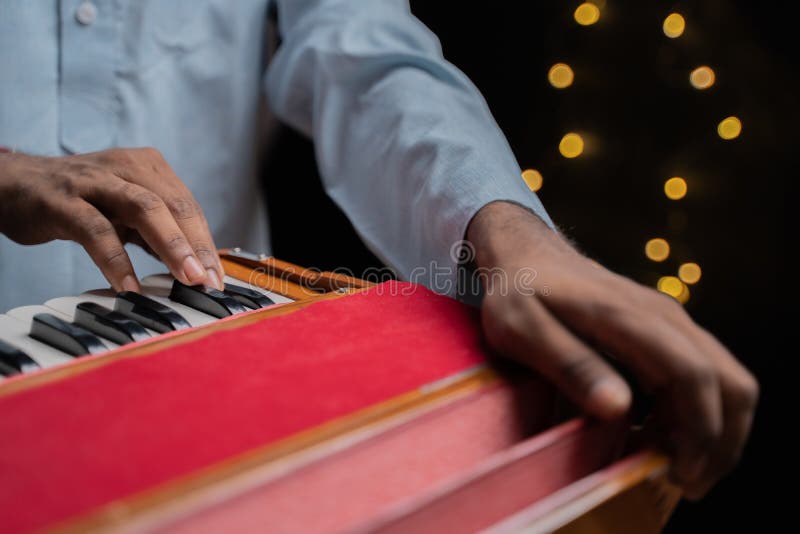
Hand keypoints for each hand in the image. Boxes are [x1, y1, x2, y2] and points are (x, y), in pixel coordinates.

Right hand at [0, 148, 223, 291]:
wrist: (14, 185)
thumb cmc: (80, 202)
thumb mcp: (125, 213)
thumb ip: (156, 236)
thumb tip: (196, 270)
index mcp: (148, 168)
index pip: (188, 207)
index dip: (206, 243)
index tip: (218, 278)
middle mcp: (127, 167)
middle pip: (174, 205)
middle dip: (197, 246)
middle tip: (210, 281)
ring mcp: (94, 181)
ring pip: (144, 209)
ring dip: (171, 245)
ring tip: (187, 279)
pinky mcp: (62, 201)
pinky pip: (96, 231)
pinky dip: (116, 260)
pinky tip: (130, 287)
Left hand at [467, 201, 757, 499]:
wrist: (526, 255)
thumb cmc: (518, 293)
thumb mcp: (522, 329)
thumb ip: (568, 364)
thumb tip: (618, 408)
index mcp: (628, 317)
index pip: (692, 374)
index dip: (699, 430)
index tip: (678, 475)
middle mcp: (663, 316)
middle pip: (730, 381)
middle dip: (721, 442)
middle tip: (684, 484)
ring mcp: (669, 320)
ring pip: (725, 380)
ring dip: (713, 430)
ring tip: (671, 469)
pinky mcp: (664, 330)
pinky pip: (703, 375)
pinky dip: (696, 413)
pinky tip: (657, 438)